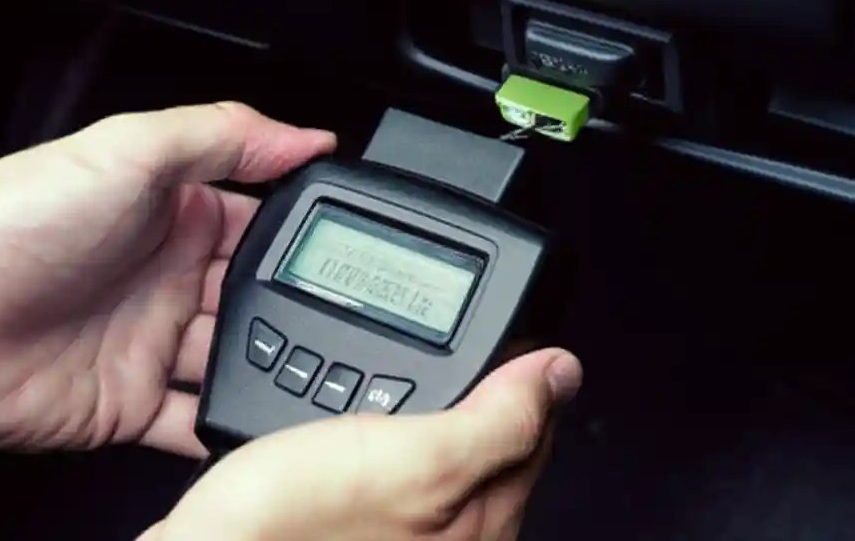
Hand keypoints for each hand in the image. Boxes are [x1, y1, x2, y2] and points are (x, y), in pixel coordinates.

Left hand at [0, 103, 333, 455]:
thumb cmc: (8, 228)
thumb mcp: (126, 151)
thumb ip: (222, 135)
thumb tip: (305, 135)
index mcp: (169, 213)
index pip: (259, 218)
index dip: (301, 230)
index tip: (347, 245)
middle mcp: (165, 277)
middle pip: (257, 296)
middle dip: (297, 306)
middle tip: (339, 317)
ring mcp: (150, 343)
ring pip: (239, 359)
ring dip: (274, 367)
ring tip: (311, 370)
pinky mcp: (131, 404)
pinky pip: (197, 423)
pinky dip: (232, 431)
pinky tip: (263, 428)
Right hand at [149, 348, 582, 540]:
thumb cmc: (292, 528)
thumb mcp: (415, 459)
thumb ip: (499, 420)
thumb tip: (562, 373)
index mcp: (484, 525)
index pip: (536, 428)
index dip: (520, 369)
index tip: (492, 333)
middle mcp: (453, 539)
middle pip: (492, 441)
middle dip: (470, 388)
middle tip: (426, 350)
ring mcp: (403, 536)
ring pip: (437, 450)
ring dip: (419, 404)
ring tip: (383, 377)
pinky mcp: (357, 527)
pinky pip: (390, 466)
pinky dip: (377, 432)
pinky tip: (346, 423)